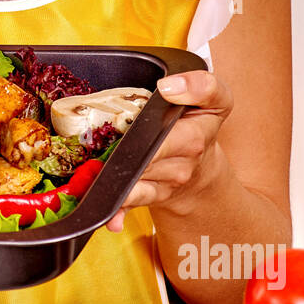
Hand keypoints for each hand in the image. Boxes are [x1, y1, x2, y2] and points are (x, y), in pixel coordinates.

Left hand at [104, 70, 232, 232]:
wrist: (202, 170)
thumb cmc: (201, 128)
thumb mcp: (215, 100)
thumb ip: (202, 86)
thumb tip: (169, 86)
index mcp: (193, 137)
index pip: (166, 138)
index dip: (143, 136)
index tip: (125, 131)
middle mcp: (180, 164)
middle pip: (142, 163)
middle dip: (118, 158)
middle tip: (94, 150)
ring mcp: (165, 185)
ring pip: (134, 185)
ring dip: (109, 181)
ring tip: (89, 174)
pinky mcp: (151, 197)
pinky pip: (132, 205)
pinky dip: (118, 213)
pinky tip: (111, 218)